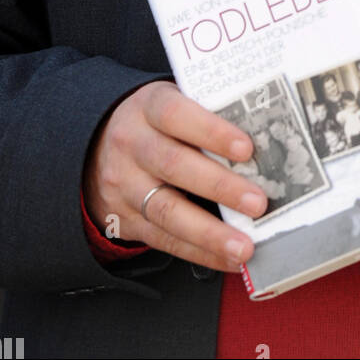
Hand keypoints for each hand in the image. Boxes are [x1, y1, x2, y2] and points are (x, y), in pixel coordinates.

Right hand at [82, 80, 268, 272]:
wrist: (94, 147)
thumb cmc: (154, 123)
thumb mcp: (171, 101)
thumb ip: (208, 111)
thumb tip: (265, 130)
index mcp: (148, 108)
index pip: (176, 115)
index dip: (212, 131)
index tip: (246, 148)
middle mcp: (132, 145)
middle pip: (174, 165)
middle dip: (220, 187)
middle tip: (258, 202)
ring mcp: (125, 184)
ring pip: (167, 210)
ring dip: (210, 233)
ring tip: (244, 245)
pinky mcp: (125, 219)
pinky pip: (163, 239)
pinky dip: (200, 252)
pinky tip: (228, 258)